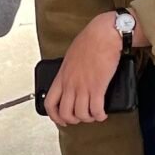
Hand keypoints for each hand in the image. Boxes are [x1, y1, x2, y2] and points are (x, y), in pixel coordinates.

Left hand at [46, 12, 128, 126]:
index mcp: (62, 76)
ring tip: (94, 115)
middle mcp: (70, 84)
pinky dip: (99, 115)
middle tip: (81, 118)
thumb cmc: (90, 40)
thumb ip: (70, 70)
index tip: (62, 119)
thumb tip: (73, 77)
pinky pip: (96, 109)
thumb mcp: (71, 56)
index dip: (55, 116)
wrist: (103, 34)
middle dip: (73, 120)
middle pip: (65, 113)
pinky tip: (102, 114)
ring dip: (88, 118)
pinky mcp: (98, 87)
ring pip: (81, 114)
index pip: (50, 103)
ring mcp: (83, 86)